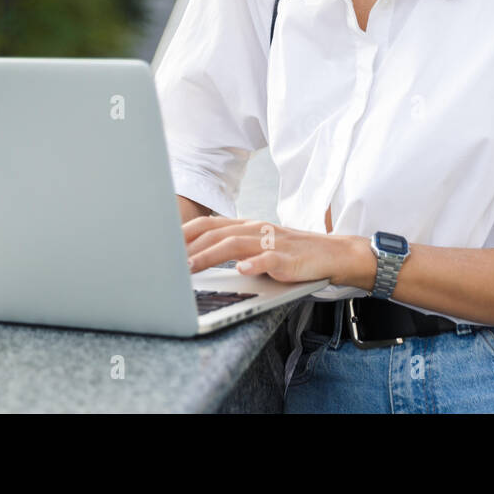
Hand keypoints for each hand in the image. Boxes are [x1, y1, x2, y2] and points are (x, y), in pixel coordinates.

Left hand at [182, 216, 369, 287]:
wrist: (330, 253)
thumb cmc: (291, 253)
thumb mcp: (258, 246)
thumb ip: (232, 248)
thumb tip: (196, 257)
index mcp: (246, 226)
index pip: (209, 224)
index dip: (185, 233)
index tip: (163, 245)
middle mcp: (256, 229)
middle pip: (216, 234)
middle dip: (189, 247)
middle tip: (168, 262)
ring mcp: (272, 242)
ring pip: (235, 244)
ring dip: (209, 256)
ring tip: (190, 267)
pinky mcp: (288, 257)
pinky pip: (269, 258)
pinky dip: (254, 263)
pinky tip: (241, 269)